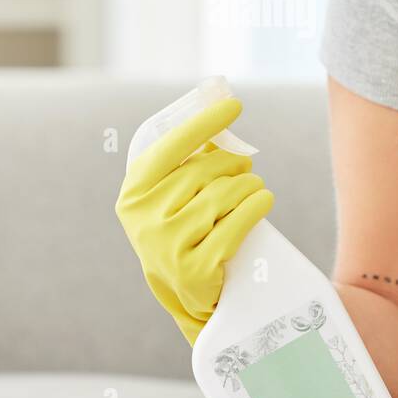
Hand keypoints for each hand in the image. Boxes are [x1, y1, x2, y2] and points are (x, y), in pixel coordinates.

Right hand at [114, 96, 274, 345]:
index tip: (234, 105)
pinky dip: (256, 208)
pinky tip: (264, 201)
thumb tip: (220, 114)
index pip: (171, 147)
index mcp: (134, 192)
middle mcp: (144, 218)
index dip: (204, 122)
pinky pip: (235, 226)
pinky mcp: (194, 270)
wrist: (182, 293)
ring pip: (222, 196)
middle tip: (247, 167)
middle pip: (203, 171)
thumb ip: (189, 160)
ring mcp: (167, 245)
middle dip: (233, 163)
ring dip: (249, 186)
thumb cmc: (182, 229)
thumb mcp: (172, 196)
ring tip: (256, 188)